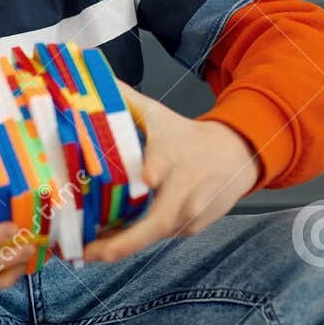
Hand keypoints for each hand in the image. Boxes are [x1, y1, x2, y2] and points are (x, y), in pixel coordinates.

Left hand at [83, 85, 260, 263]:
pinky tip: (109, 245)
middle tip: (90, 252)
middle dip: (124, 242)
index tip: (145, 178)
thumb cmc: (186, 136)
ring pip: (154, 236)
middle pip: (158, 220)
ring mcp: (192, 212)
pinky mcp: (194, 227)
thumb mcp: (157, 114)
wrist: (237, 155)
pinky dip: (136, 243)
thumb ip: (122, 98)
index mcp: (172, 154)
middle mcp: (185, 188)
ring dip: (121, 246)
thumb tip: (88, 71)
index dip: (154, 171)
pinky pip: (161, 239)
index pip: (164, 163)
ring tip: (86, 253)